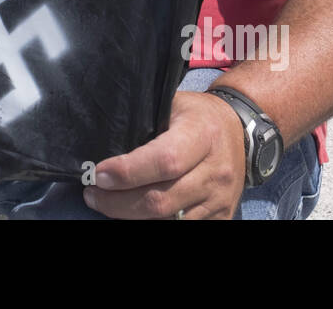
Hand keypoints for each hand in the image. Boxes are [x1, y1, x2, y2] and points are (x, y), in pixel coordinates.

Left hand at [84, 90, 246, 219]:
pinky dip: (153, 224)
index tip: (99, 175)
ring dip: (130, 217)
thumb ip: (144, 120)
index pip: (165, 161)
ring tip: (106, 204)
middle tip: (93, 194)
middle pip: (161, 200)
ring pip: (169, 220)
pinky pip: (182, 229)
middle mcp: (215, 171)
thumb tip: (103, 141)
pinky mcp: (222, 217)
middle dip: (119, 203)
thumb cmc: (196, 115)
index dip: (128, 171)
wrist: (239, 130)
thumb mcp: (173, 104)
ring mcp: (220, 199)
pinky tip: (133, 214)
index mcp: (202, 135)